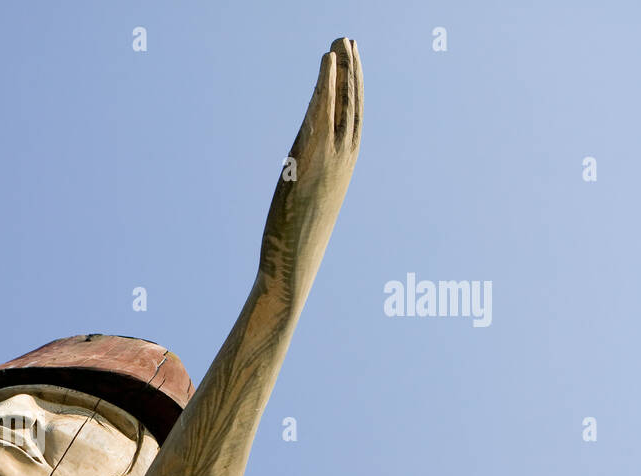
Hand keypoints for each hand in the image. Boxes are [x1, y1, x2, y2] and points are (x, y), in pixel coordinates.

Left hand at [257, 38, 361, 305]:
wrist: (291, 266)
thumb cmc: (294, 244)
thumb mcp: (305, 204)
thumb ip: (307, 181)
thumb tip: (299, 175)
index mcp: (343, 167)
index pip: (351, 120)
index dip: (352, 91)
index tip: (349, 65)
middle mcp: (343, 159)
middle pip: (351, 106)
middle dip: (351, 72)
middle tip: (348, 40)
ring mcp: (331, 158)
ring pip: (340, 105)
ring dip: (340, 71)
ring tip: (338, 42)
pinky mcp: (313, 159)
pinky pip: (322, 114)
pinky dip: (326, 85)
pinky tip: (326, 62)